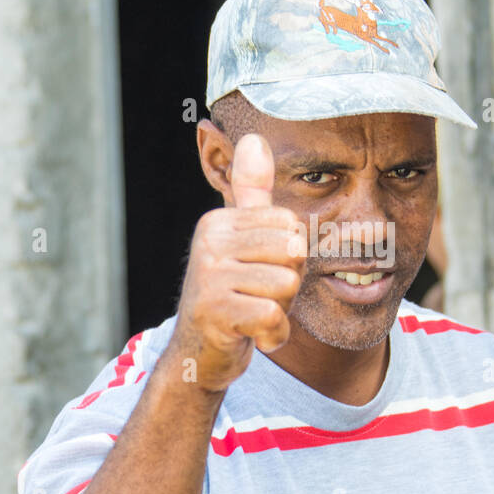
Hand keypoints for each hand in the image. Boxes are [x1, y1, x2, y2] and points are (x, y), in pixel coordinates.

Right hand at [167, 132, 306, 392]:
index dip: (291, 257)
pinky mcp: (213, 311)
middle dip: (288, 284)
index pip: (292, 225)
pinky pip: (273, 316)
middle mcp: (209, 242)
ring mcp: (208, 276)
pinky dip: (273, 335)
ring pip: (286, 284)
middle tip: (258, 297)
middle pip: (293, 252)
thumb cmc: (232, 296)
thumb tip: (253, 138)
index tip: (261, 274)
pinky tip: (253, 335)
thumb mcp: (244, 241)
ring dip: (280, 310)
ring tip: (253, 315)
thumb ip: (251, 193)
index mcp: (219, 221)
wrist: (200, 355)